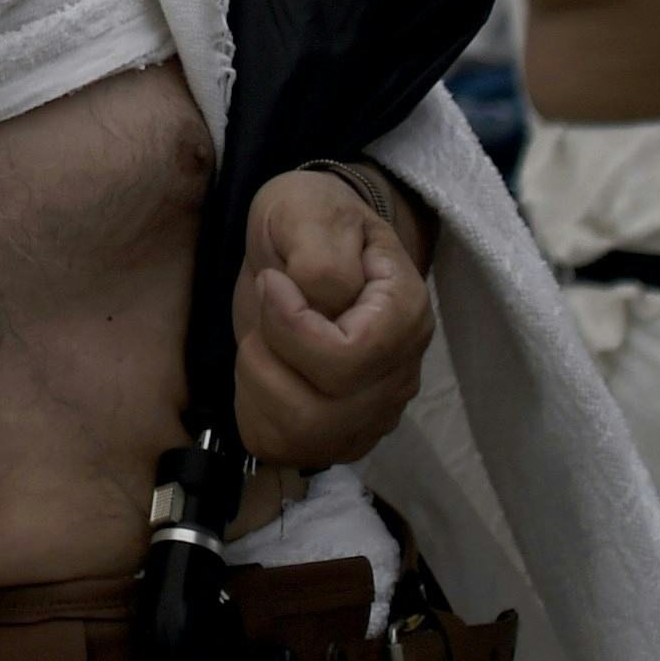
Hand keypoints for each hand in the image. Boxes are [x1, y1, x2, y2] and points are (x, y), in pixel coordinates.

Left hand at [235, 164, 433, 473]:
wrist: (311, 239)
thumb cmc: (312, 220)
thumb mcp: (308, 211)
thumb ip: (320, 259)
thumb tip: (318, 310)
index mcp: (404, 315)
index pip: (348, 358)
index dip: (292, 327)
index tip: (273, 282)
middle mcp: (398, 374)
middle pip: (322, 410)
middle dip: (269, 358)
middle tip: (264, 312)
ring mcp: (373, 411)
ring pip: (303, 438)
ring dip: (258, 387)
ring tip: (262, 342)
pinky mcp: (339, 433)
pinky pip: (285, 449)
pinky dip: (256, 413)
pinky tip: (261, 372)